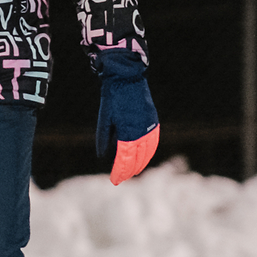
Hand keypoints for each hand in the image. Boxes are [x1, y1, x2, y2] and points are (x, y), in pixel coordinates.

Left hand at [94, 48, 159, 183]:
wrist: (127, 77)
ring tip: (132, 171)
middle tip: (121, 178)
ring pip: (147, 152)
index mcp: (127, 131)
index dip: (119, 171)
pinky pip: (153, 142)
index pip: (124, 159)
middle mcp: (141, 131)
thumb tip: (103, 157)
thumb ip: (104, 138)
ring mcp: (150, 126)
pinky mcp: (154, 120)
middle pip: (136, 158)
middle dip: (129, 170)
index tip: (114, 180)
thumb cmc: (112, 96)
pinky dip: (149, 152)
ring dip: (140, 163)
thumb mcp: (104, 118)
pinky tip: (143, 157)